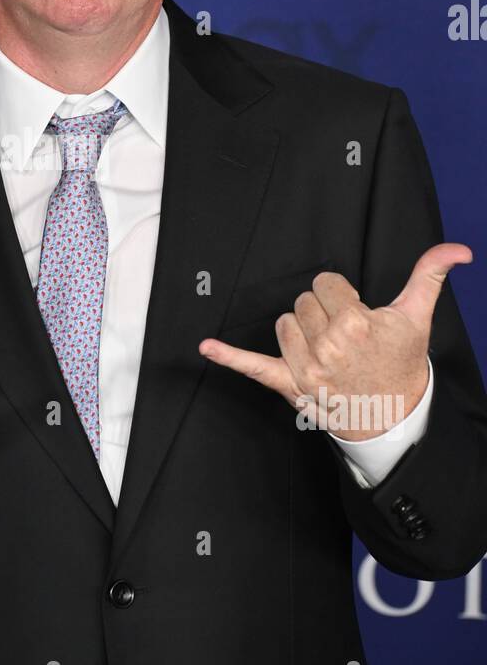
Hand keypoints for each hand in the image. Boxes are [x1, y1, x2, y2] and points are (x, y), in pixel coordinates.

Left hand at [198, 243, 471, 440]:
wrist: (393, 415)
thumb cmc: (401, 363)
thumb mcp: (417, 316)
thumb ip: (429, 274)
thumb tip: (458, 249)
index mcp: (355, 323)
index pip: (325, 283)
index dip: (340, 293)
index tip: (354, 310)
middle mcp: (327, 345)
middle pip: (303, 302)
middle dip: (321, 311)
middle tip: (344, 333)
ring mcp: (305, 368)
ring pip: (283, 323)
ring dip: (299, 329)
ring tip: (325, 346)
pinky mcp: (289, 385)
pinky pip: (253, 366)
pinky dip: (228, 356)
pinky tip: (207, 346)